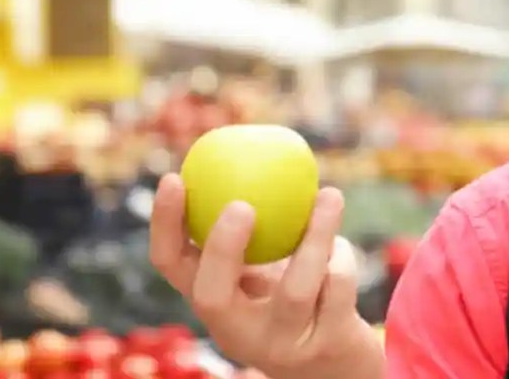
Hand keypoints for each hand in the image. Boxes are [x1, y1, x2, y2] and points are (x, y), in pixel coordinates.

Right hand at [149, 175, 383, 378]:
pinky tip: (341, 245)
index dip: (165, 225)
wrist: (337, 360)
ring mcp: (280, 345)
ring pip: (296, 289)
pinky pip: (337, 288)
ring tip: (330, 195)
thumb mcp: (266, 265)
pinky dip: (342, 258)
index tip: (173, 178)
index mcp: (213, 303)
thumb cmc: (296, 295)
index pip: (172, 267)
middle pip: (211, 295)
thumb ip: (253, 226)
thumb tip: (244, 151)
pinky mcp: (325, 347)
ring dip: (315, 237)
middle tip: (242, 203)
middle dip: (221, 249)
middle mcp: (236, 332)